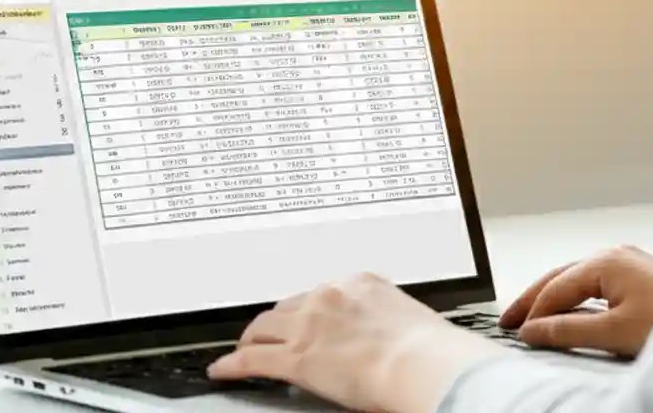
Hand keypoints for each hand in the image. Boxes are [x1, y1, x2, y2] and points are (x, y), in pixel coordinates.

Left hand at [208, 272, 506, 412]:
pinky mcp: (296, 358)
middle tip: (271, 332)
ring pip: (265, 327)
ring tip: (245, 347)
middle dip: (278, 320)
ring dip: (252, 338)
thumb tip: (388, 334)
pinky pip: (252, 359)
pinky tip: (224, 369)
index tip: (307, 315)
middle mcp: (329, 297)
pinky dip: (233, 364)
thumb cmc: (429, 349)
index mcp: (360, 283)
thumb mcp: (407, 317)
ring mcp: (308, 325)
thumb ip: (386, 318)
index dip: (308, 308)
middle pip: (288, 306)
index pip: (321, 292)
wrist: (422, 364)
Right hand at [499, 245, 652, 357]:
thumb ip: (568, 330)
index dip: (534, 312)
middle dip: (534, 300)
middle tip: (509, 320)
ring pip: (578, 280)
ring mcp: (629, 263)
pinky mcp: (641, 277)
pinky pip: (596, 285)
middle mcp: (615, 255)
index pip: (556, 287)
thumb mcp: (614, 332)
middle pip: (561, 277)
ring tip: (532, 319)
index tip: (518, 333)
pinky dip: (576, 299)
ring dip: (554, 299)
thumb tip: (534, 331)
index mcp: (606, 261)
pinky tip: (569, 312)